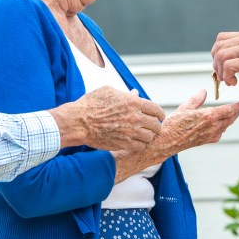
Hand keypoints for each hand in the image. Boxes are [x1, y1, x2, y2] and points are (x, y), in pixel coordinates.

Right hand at [50, 86, 164, 150]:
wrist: (79, 122)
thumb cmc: (91, 104)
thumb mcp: (109, 92)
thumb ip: (125, 94)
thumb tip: (135, 93)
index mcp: (133, 102)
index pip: (156, 110)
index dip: (160, 114)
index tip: (159, 117)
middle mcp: (135, 118)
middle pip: (156, 125)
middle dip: (155, 125)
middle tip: (152, 127)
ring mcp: (130, 132)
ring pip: (150, 137)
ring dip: (148, 136)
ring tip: (144, 134)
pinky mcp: (124, 144)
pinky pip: (141, 146)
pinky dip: (140, 144)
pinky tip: (136, 141)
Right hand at [156, 89, 238, 154]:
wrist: (168, 141)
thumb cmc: (174, 125)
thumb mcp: (185, 108)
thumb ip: (196, 99)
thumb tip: (204, 92)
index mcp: (208, 116)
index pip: (229, 110)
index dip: (237, 107)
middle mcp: (212, 127)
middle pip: (230, 119)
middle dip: (235, 113)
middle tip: (238, 108)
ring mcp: (210, 135)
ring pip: (225, 126)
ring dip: (229, 120)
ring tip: (231, 115)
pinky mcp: (206, 141)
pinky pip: (219, 134)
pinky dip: (222, 128)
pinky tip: (220, 126)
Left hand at [211, 30, 238, 93]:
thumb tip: (222, 60)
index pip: (222, 37)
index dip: (216, 52)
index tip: (220, 65)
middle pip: (219, 46)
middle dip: (216, 63)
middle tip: (221, 75)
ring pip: (221, 56)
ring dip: (220, 71)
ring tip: (228, 80)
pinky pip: (228, 66)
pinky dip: (227, 77)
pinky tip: (234, 82)